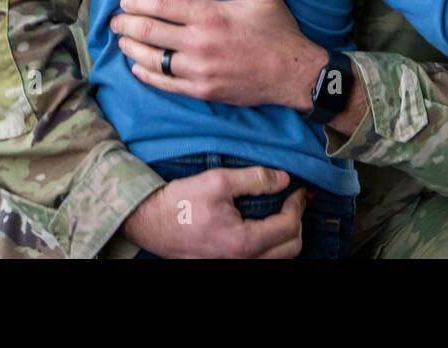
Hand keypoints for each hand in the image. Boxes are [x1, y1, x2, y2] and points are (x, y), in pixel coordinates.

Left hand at [110, 0, 327, 110]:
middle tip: (115, 20)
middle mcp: (199, 43)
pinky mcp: (201, 90)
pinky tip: (136, 66)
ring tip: (122, 40)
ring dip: (131, 48)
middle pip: (148, 31)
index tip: (125, 0)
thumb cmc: (278, 31)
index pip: (161, 5)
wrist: (293, 73)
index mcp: (210, 15)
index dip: (137, 2)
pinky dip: (146, 74)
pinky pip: (164, 83)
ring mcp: (198, 70)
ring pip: (151, 58)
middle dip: (125, 24)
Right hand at [121, 167, 305, 257]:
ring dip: (286, 238)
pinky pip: (262, 263)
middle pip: (291, 248)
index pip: (289, 227)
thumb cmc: (180, 202)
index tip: (298, 190)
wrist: (150, 222)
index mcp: (243, 242)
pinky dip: (271, 249)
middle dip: (297, 223)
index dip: (298, 205)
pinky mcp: (226, 267)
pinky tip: (264, 231)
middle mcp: (242, 263)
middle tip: (292, 203)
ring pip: (279, 260)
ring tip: (280, 216)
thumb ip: (255, 179)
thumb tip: (284, 179)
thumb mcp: (218, 181)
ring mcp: (233, 268)